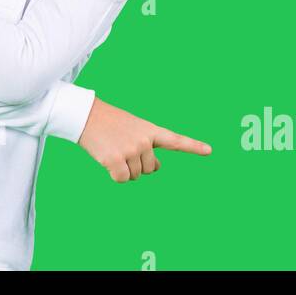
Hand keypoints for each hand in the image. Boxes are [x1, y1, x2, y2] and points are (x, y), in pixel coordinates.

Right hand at [76, 97, 211, 182]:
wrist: (86, 115)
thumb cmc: (110, 123)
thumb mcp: (134, 130)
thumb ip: (149, 146)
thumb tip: (158, 168)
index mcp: (150, 130)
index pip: (176, 140)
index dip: (193, 147)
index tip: (209, 151)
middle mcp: (144, 140)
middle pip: (150, 169)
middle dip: (138, 164)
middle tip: (122, 147)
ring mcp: (131, 150)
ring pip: (135, 175)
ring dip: (124, 168)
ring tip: (113, 149)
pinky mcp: (115, 160)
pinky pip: (122, 179)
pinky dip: (114, 175)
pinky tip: (107, 160)